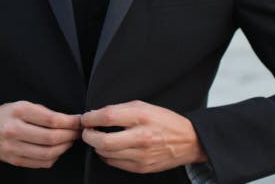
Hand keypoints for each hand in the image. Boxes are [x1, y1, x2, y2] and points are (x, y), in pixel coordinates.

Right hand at [0, 101, 81, 168]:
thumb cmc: (5, 115)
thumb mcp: (21, 105)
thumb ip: (43, 112)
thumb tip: (68, 120)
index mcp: (18, 111)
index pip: (51, 120)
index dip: (70, 122)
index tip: (78, 121)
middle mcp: (15, 130)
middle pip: (52, 138)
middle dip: (70, 135)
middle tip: (77, 132)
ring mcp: (14, 147)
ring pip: (49, 153)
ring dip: (64, 147)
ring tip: (69, 141)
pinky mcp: (15, 160)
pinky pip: (42, 162)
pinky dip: (54, 157)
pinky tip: (57, 150)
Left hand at [81, 100, 207, 173]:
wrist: (189, 141)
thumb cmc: (164, 121)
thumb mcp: (143, 106)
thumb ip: (120, 110)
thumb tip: (96, 115)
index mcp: (141, 117)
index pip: (107, 117)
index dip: (90, 118)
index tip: (85, 118)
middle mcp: (141, 137)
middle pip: (103, 141)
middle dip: (88, 136)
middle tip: (87, 131)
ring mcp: (141, 155)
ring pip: (106, 154)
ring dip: (97, 146)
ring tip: (98, 138)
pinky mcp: (142, 167)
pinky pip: (114, 163)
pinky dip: (107, 155)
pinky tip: (110, 148)